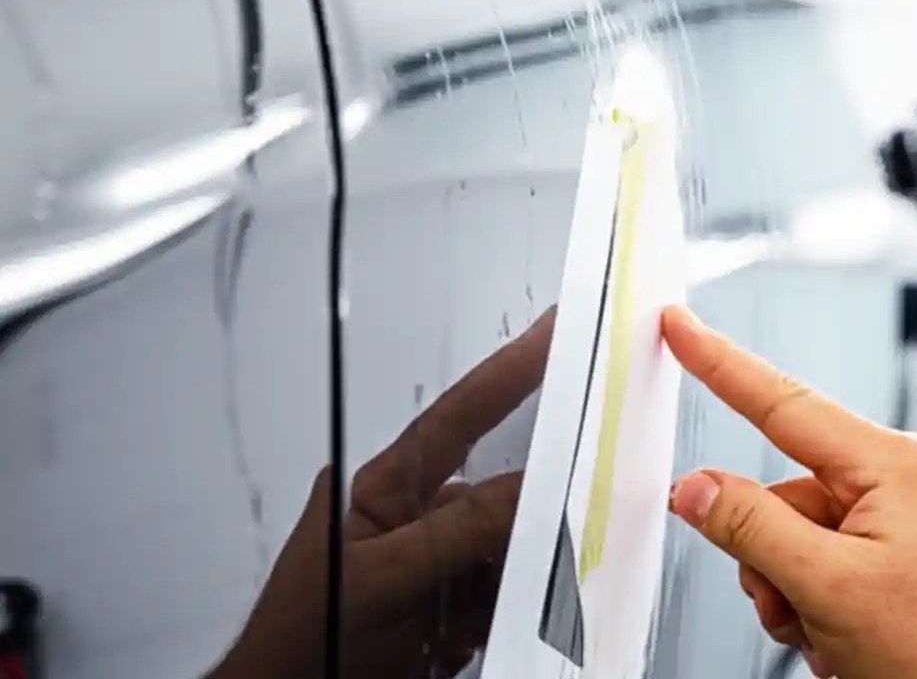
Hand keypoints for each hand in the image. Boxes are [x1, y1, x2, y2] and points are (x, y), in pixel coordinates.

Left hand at [211, 309, 554, 678]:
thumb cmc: (302, 645)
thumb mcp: (383, 580)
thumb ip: (456, 532)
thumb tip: (525, 492)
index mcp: (383, 490)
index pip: (458, 417)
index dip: (509, 370)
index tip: (555, 329)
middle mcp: (413, 518)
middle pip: (498, 491)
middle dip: (531, 508)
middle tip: (546, 517)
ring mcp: (434, 566)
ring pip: (509, 546)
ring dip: (517, 574)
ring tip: (479, 610)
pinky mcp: (451, 608)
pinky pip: (505, 591)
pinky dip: (510, 610)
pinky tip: (482, 630)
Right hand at [661, 307, 916, 678]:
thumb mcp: (830, 588)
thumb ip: (751, 529)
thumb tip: (694, 489)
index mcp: (892, 464)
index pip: (781, 401)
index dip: (718, 361)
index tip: (679, 327)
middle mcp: (900, 476)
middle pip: (780, 495)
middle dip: (770, 559)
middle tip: (798, 609)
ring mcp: (902, 514)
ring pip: (794, 536)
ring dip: (791, 591)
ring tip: (831, 634)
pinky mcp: (900, 547)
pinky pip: (823, 558)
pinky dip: (815, 600)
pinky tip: (842, 637)